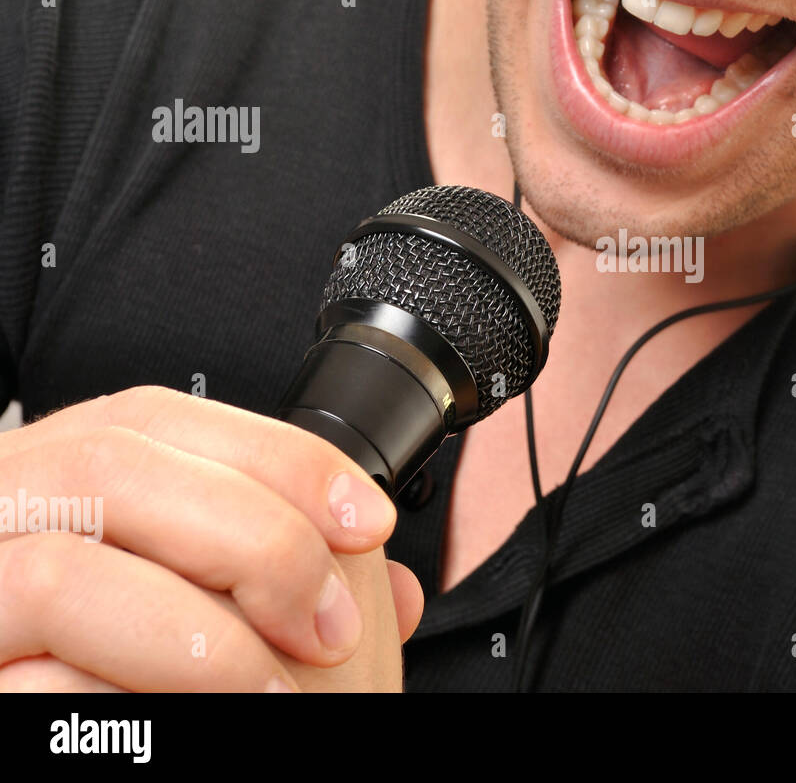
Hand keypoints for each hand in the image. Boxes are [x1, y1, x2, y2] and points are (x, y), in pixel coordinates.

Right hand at [0, 386, 424, 690]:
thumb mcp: (216, 617)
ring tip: (273, 692)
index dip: (278, 455)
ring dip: (202, 635)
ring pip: (67, 570)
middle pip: (114, 465)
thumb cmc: (143, 699)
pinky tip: (193, 726)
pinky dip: (135, 697)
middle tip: (327, 626)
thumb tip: (391, 584)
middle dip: (253, 538)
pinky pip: (30, 677)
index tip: (365, 520)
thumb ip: (280, 586)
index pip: (155, 416)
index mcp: (53, 483)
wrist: (67, 771)